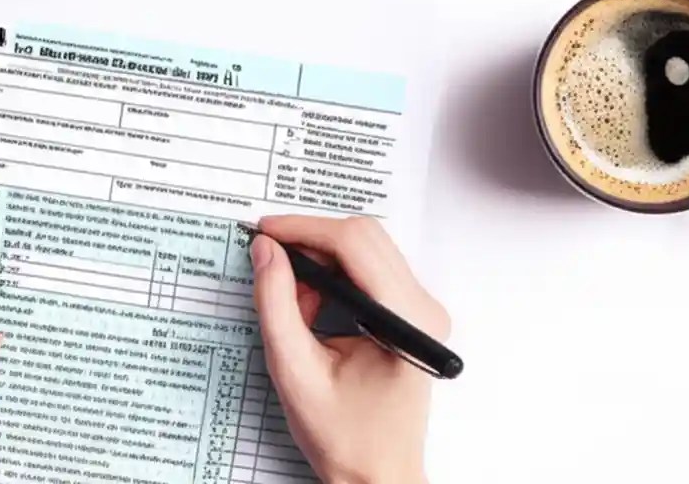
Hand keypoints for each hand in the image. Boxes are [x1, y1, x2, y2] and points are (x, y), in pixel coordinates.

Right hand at [251, 215, 450, 483]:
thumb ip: (276, 304)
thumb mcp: (295, 370)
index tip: (265, 232)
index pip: (353, 243)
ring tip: (293, 306)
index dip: (303, 229)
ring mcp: (421, 309)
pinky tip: (311, 312)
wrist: (377, 473)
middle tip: (272, 268)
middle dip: (310, 244)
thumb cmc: (345, 436)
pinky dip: (333, 279)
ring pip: (364, 249)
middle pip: (362, 237)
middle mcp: (423, 307)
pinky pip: (369, 270)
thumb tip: (266, 252)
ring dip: (320, 263)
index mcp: (404, 319)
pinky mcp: (409, 313)